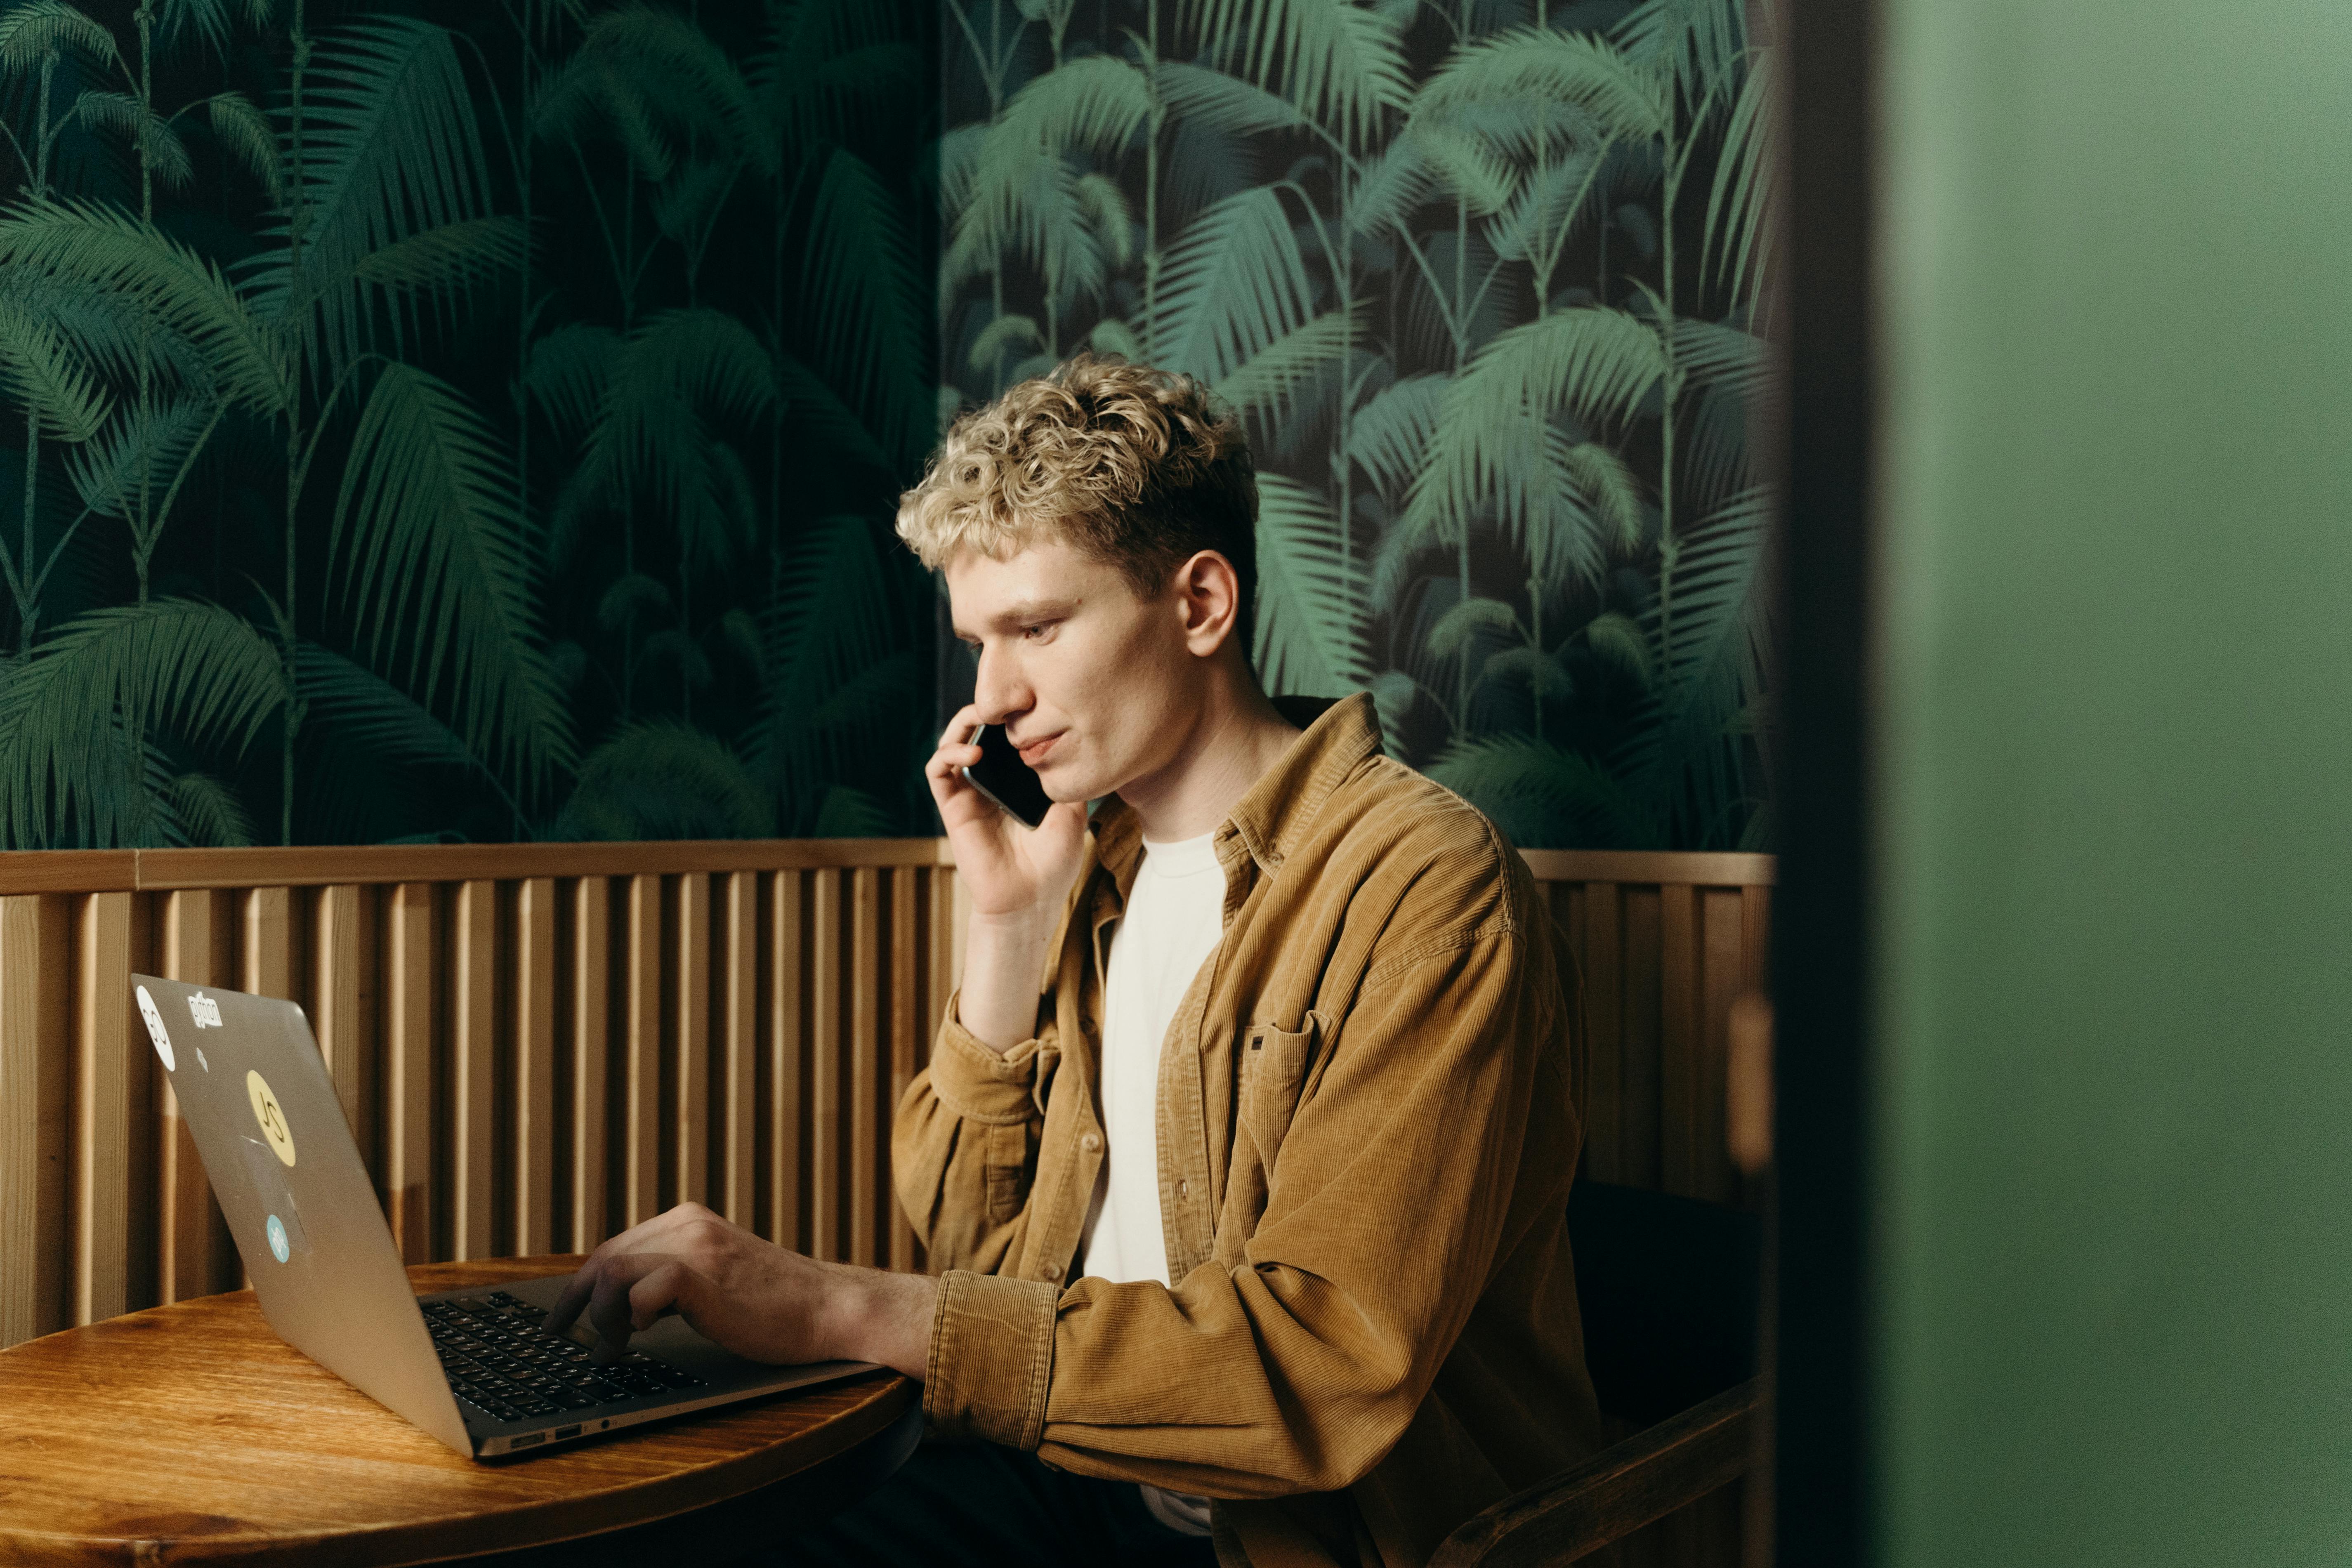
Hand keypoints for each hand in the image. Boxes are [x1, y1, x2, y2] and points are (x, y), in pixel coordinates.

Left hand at [543, 1202, 935, 1377]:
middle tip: (569, 1341)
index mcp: (690, 1220)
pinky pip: (644, 1289)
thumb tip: (620, 1309)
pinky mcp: (708, 1277)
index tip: (558, 1321)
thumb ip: (674, 1278)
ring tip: (615, 1348)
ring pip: (613, 1270)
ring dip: (602, 1316)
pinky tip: (642, 1337)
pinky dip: (630, 1317)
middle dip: (576, 1305)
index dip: (577, 1287)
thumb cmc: (777, 1306)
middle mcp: (689, 1224)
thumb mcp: (717, 1278)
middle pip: (604, 1256)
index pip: (613, 1248)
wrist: (830, 1310)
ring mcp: (699, 1248)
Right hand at [925, 703, 1089, 922]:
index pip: (1006, 737)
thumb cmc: (1054, 864)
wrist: (1030, 900)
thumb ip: (1070, 779)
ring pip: (952, 743)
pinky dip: (948, 754)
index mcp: (1016, 782)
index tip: (1029, 700)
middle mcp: (990, 783)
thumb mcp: (1073, 813)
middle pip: (977, 732)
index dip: (1011, 715)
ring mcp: (969, 794)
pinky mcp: (952, 808)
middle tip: (1003, 700)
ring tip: (982, 717)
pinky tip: (971, 753)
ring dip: (962, 723)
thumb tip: (1078, 744)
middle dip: (985, 710)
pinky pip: (937, 772)